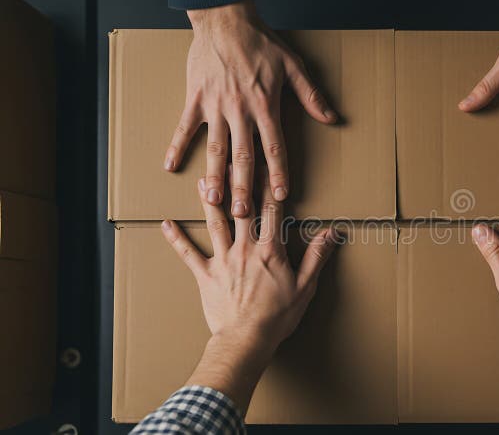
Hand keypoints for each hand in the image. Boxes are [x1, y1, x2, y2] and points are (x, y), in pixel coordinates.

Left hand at [160, 175, 337, 411]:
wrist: (245, 340)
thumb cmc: (277, 316)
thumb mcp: (306, 286)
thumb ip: (317, 256)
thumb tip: (332, 232)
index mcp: (270, 250)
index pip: (272, 211)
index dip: (269, 186)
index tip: (267, 165)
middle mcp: (244, 249)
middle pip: (242, 209)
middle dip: (238, 182)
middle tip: (232, 158)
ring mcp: (222, 260)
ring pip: (215, 223)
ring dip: (209, 201)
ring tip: (203, 180)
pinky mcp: (205, 275)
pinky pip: (188, 253)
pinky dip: (177, 238)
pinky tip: (166, 223)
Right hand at [164, 0, 336, 216]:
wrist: (225, 20)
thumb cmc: (261, 43)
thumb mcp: (293, 66)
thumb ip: (310, 95)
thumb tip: (331, 117)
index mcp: (265, 106)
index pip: (274, 147)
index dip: (278, 173)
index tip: (280, 196)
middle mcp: (240, 111)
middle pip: (243, 156)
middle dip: (243, 187)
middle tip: (242, 213)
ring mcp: (215, 107)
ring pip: (215, 148)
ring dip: (214, 176)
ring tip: (212, 200)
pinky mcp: (195, 99)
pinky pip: (184, 127)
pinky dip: (176, 146)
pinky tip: (170, 166)